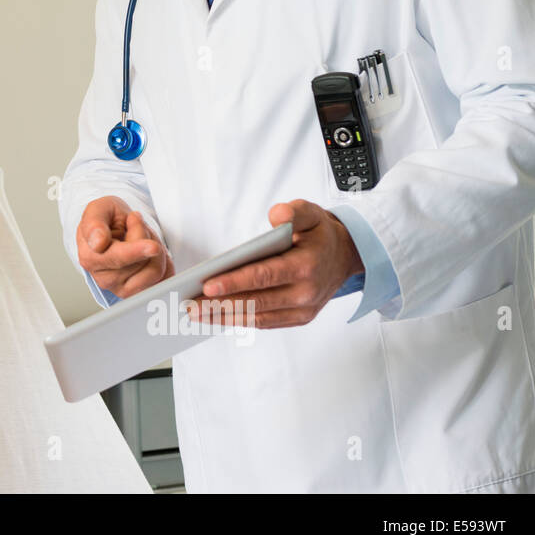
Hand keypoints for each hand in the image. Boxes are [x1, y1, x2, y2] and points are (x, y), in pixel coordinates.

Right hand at [76, 196, 173, 298]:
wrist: (113, 229)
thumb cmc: (106, 219)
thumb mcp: (98, 209)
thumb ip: (94, 223)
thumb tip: (97, 242)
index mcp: (90, 257)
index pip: (119, 258)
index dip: (137, 251)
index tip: (153, 246)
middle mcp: (104, 278)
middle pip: (141, 262)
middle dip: (146, 237)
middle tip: (135, 224)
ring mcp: (121, 289)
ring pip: (155, 273)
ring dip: (157, 252)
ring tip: (144, 239)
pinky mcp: (138, 294)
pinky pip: (163, 282)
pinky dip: (165, 265)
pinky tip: (153, 254)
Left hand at [186, 199, 363, 328]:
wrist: (344, 256)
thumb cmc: (319, 234)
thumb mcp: (311, 213)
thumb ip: (293, 211)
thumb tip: (276, 216)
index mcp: (307, 266)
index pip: (264, 276)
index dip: (235, 282)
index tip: (207, 286)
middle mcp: (306, 293)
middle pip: (257, 301)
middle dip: (220, 304)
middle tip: (190, 305)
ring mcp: (304, 310)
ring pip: (258, 317)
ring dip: (225, 317)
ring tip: (196, 313)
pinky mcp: (299, 318)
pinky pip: (266, 322)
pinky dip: (240, 321)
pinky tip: (217, 317)